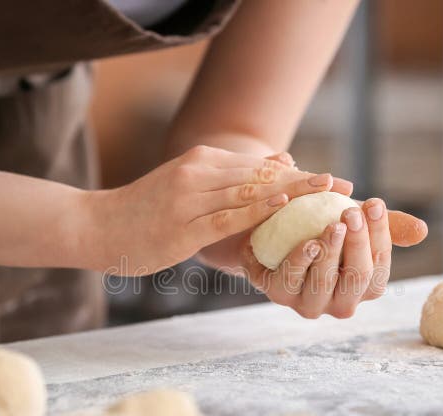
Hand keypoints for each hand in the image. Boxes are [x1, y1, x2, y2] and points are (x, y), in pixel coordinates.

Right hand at [81, 145, 352, 273]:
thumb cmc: (145, 211)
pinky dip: (258, 211)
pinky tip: (284, 208)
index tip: (336, 182)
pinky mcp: (182, 226)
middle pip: (263, 176)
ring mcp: (190, 199)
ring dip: (292, 193)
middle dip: (307, 181)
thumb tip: (281, 162)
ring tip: (328, 194)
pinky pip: (226, 217)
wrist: (96, 226)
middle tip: (346, 185)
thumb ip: (233, 177)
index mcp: (203, 161)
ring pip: (250, 193)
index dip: (301, 174)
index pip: (261, 168)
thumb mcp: (188, 185)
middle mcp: (199, 173)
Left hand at [241, 199, 427, 317]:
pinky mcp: (279, 295)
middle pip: (358, 277)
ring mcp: (310, 303)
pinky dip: (301, 260)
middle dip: (357, 243)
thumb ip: (385, 225)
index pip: (381, 264)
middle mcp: (341, 302)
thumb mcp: (353, 221)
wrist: (271, 227)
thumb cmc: (321, 225)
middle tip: (351, 213)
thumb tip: (422, 231)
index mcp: (365, 287)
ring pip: (325, 282)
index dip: (380, 234)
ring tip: (332, 225)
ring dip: (331, 252)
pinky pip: (292, 280)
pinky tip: (308, 241)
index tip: (373, 203)